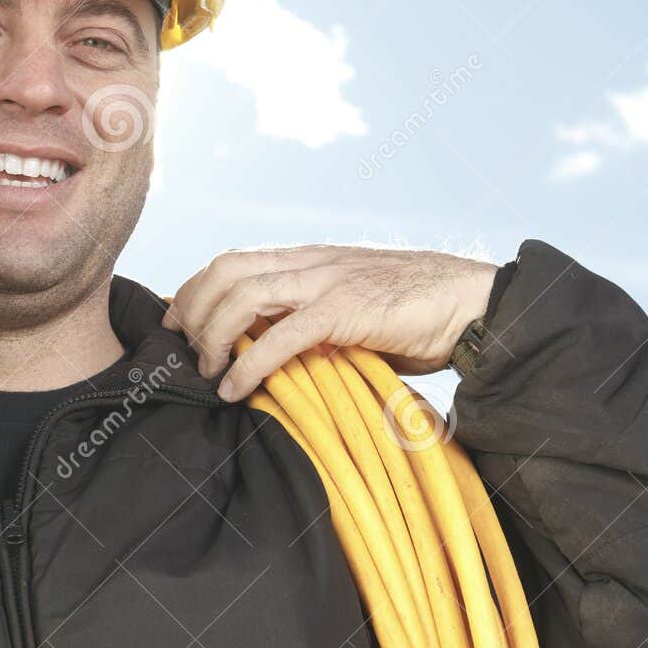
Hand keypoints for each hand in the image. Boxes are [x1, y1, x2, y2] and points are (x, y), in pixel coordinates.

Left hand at [161, 245, 496, 402]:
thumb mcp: (351, 309)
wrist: (472, 303)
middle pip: (224, 271)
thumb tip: (276, 355)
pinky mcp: (344, 311)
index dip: (194, 289)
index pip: (231, 261)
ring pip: (242, 296)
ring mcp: (325, 282)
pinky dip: (249, 365)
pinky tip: (234, 389)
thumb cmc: (414, 313)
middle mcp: (309, 262)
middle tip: (183, 350)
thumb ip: (311, 320)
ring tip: (208, 372)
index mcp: (308, 258)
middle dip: (192, 309)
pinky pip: (280, 337)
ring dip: (213, 337)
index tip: (175, 322)